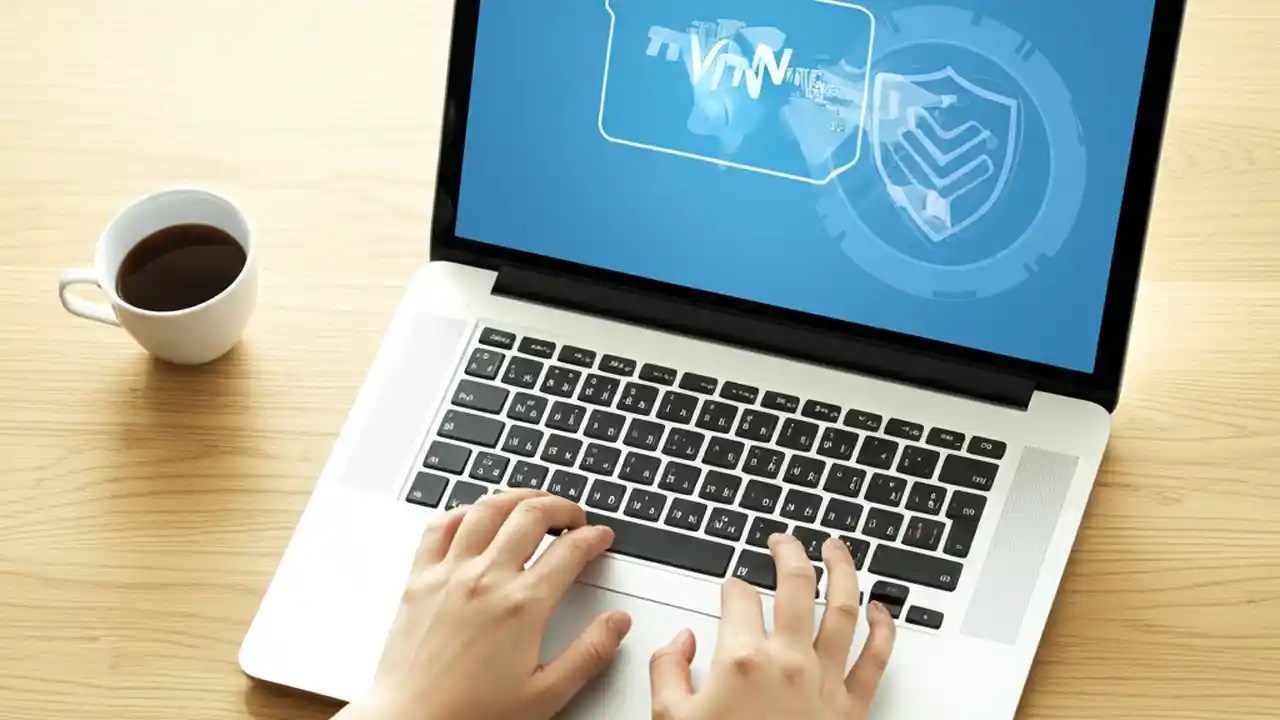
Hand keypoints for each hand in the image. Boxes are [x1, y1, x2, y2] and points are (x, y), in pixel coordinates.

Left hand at [337, 490, 630, 719]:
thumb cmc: (472, 714)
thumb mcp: (546, 693)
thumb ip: (589, 653)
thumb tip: (618, 622)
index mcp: (523, 605)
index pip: (570, 550)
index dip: (593, 537)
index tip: (601, 537)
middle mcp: (486, 578)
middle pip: (532, 514)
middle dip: (562, 505)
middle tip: (574, 516)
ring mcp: (450, 573)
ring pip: (487, 509)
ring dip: (517, 496)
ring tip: (533, 501)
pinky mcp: (419, 578)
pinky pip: (441, 526)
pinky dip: (463, 511)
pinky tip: (476, 516)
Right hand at [649, 534, 895, 719]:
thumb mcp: (668, 719)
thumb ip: (667, 670)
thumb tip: (681, 641)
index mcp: (741, 659)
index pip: (737, 596)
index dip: (730, 583)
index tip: (729, 585)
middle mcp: (788, 662)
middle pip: (795, 584)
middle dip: (788, 552)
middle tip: (782, 540)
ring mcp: (825, 682)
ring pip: (843, 608)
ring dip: (843, 570)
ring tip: (837, 548)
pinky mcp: (852, 708)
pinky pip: (877, 658)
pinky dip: (885, 628)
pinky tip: (882, 608)